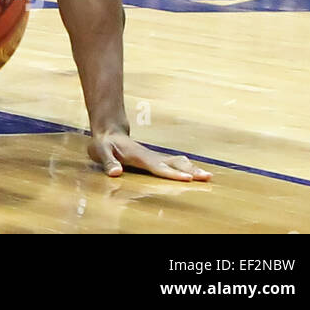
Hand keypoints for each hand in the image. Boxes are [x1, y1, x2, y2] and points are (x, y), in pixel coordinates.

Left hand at [88, 132, 211, 180]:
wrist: (108, 131)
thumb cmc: (104, 144)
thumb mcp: (100, 151)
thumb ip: (108, 162)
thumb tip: (116, 173)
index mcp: (139, 156)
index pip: (158, 167)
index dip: (172, 173)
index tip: (188, 178)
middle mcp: (150, 156)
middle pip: (174, 164)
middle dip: (191, 170)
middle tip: (208, 177)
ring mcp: (154, 157)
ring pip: (176, 162)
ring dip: (192, 169)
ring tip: (208, 176)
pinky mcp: (155, 159)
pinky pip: (173, 163)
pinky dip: (186, 167)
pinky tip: (195, 172)